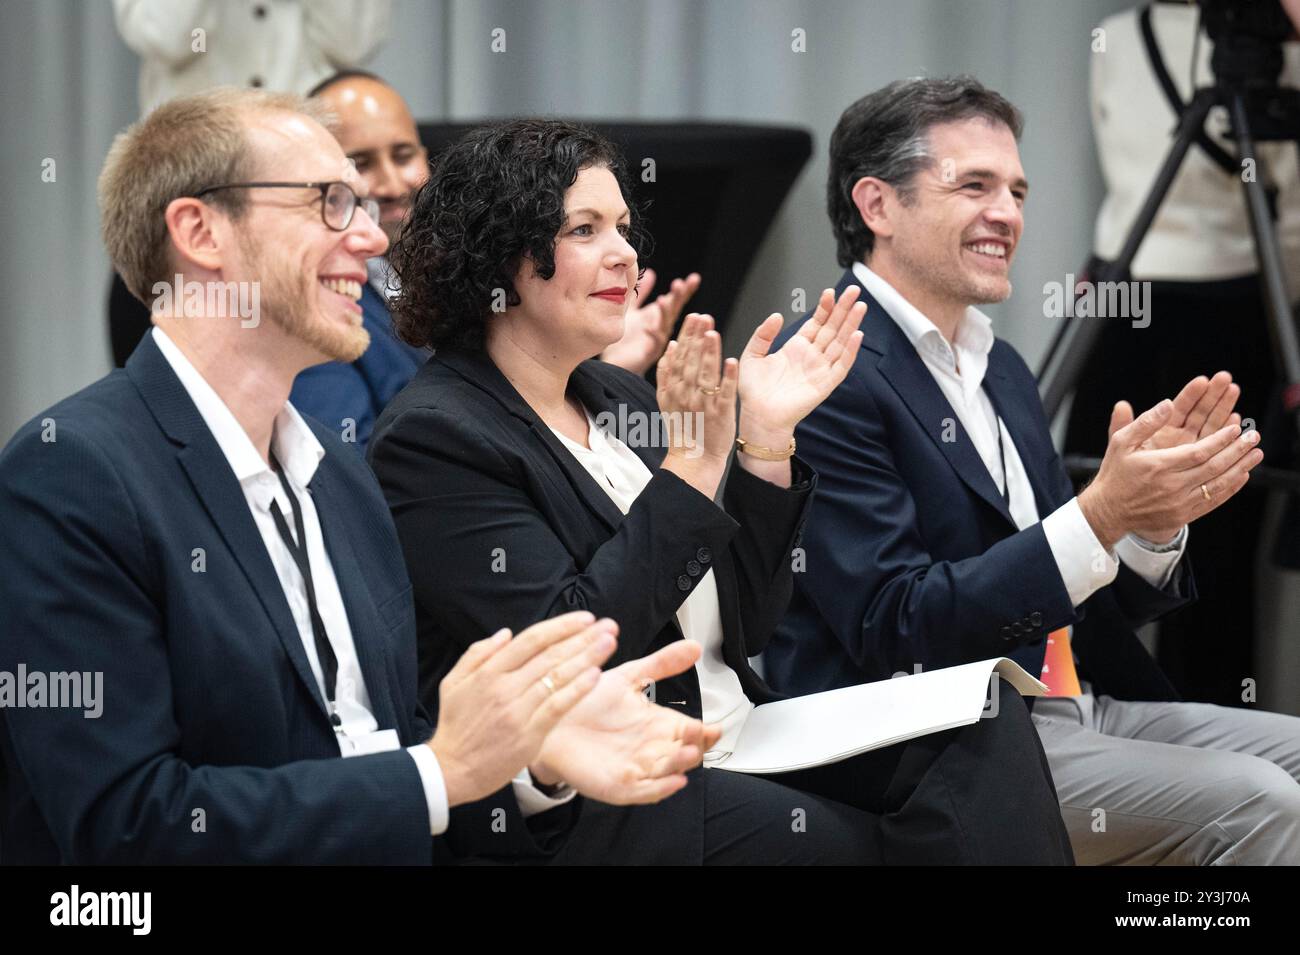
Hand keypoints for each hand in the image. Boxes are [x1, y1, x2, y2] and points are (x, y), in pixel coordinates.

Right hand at [428, 612, 617, 807]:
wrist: (451, 770)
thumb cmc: (455, 726)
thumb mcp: (454, 682)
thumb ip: (478, 653)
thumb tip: (506, 633)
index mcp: (489, 672)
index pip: (532, 640)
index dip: (561, 626)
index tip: (585, 618)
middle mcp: (505, 687)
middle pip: (550, 655)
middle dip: (583, 638)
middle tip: (608, 625)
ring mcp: (518, 711)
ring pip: (558, 677)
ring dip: (587, 658)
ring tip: (609, 643)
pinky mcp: (529, 735)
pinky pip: (557, 707)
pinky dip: (577, 690)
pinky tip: (595, 676)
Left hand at [534, 640, 721, 804]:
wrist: (550, 718)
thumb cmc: (587, 702)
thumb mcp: (628, 677)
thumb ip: (662, 664)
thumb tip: (693, 647)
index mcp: (657, 724)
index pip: (692, 732)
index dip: (706, 732)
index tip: (715, 727)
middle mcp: (651, 748)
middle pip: (686, 754)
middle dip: (696, 748)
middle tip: (700, 736)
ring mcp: (637, 768)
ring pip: (668, 772)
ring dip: (680, 764)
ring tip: (686, 751)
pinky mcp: (619, 784)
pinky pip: (645, 791)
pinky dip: (661, 789)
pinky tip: (673, 780)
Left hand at [601, 269, 700, 374]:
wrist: (615, 362)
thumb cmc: (626, 338)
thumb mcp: (632, 309)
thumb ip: (641, 293)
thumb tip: (650, 273)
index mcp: (659, 317)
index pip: (675, 301)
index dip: (685, 290)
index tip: (694, 278)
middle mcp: (661, 328)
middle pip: (673, 311)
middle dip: (678, 298)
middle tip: (681, 284)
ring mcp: (656, 341)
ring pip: (665, 325)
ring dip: (665, 313)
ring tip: (663, 299)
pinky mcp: (648, 354)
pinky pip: (653, 344)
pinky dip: (653, 335)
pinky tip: (649, 327)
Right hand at [655, 313, 737, 497]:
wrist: (693, 459)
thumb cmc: (683, 428)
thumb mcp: (666, 400)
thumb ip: (666, 373)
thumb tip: (671, 345)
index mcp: (673, 388)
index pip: (680, 356)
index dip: (687, 335)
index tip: (694, 317)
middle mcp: (686, 394)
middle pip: (691, 361)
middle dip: (697, 337)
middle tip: (704, 317)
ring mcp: (702, 404)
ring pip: (705, 375)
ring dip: (709, 353)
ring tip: (713, 332)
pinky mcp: (720, 414)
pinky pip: (724, 394)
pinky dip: (728, 378)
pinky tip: (732, 361)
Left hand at [736, 287, 865, 439]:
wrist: (758, 416)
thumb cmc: (754, 391)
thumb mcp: (753, 355)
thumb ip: (763, 334)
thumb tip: (777, 314)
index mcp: (796, 348)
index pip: (816, 323)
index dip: (824, 307)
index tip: (829, 292)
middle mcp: (811, 356)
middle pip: (833, 328)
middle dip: (843, 309)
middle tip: (854, 290)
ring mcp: (820, 369)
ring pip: (840, 343)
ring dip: (851, 325)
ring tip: (860, 306)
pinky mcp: (825, 384)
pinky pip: (841, 366)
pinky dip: (850, 352)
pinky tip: (856, 336)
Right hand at [1106, 371, 1241, 541]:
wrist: (1108, 511)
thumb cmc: (1115, 474)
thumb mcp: (1121, 443)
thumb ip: (1145, 422)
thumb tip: (1167, 404)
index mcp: (1158, 466)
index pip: (1199, 451)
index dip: (1221, 439)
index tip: (1236, 428)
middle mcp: (1172, 486)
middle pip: (1214, 466)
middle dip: (1237, 450)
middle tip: (1254, 437)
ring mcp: (1179, 503)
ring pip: (1218, 484)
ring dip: (1240, 468)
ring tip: (1256, 454)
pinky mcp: (1183, 515)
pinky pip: (1212, 501)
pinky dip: (1230, 488)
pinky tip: (1242, 476)